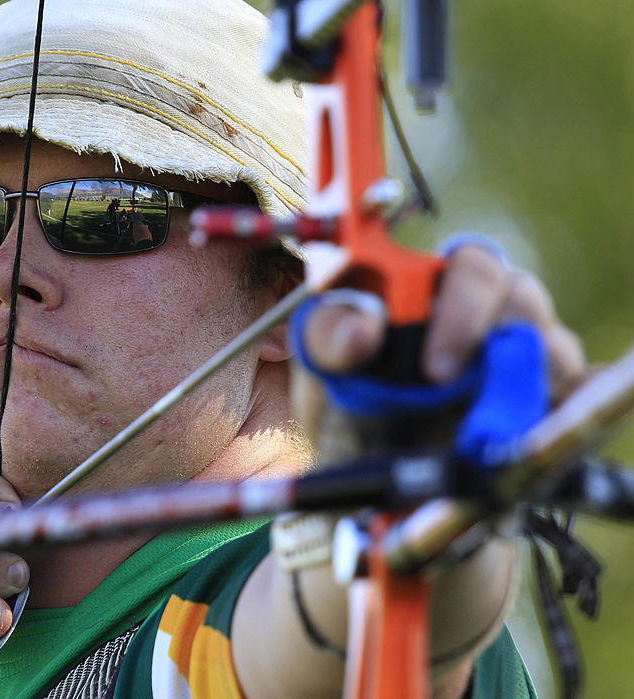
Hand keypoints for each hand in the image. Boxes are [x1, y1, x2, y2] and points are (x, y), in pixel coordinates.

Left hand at [293, 242, 587, 444]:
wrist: (366, 465)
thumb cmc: (345, 393)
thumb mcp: (322, 364)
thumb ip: (330, 336)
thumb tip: (361, 332)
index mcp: (437, 286)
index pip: (474, 268)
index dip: (463, 309)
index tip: (435, 369)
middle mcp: (489, 311)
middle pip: (523, 301)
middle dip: (497, 340)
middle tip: (456, 394)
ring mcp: (520, 356)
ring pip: (554, 347)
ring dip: (534, 379)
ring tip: (495, 421)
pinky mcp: (542, 401)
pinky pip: (577, 390)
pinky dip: (575, 400)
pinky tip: (551, 419)